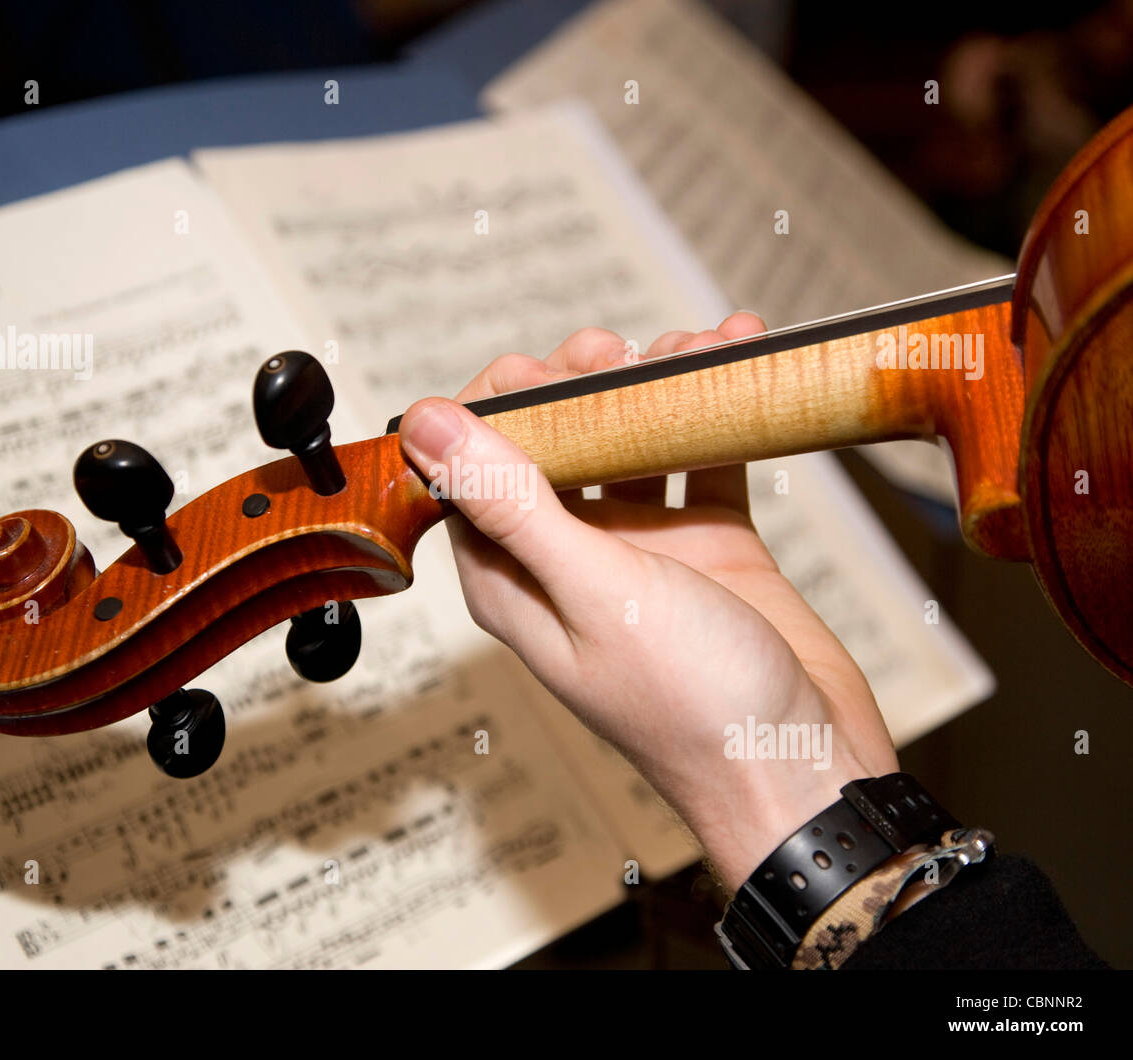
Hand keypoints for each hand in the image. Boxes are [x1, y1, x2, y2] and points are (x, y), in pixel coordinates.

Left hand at [398, 318, 899, 890]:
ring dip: (649, 388)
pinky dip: (713, 413)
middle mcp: (569, 562)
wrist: (806, 767)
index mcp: (515, 582)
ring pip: (625, 442)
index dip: (493, 408)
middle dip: (575, 385)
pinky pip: (698, 459)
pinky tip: (737, 363)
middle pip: (548, 446)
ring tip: (689, 349)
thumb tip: (427, 425)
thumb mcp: (598, 592)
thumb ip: (513, 503)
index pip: (469, 473)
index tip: (537, 368)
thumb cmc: (694, 707)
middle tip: (612, 353)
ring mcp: (640, 552)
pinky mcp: (706, 545)